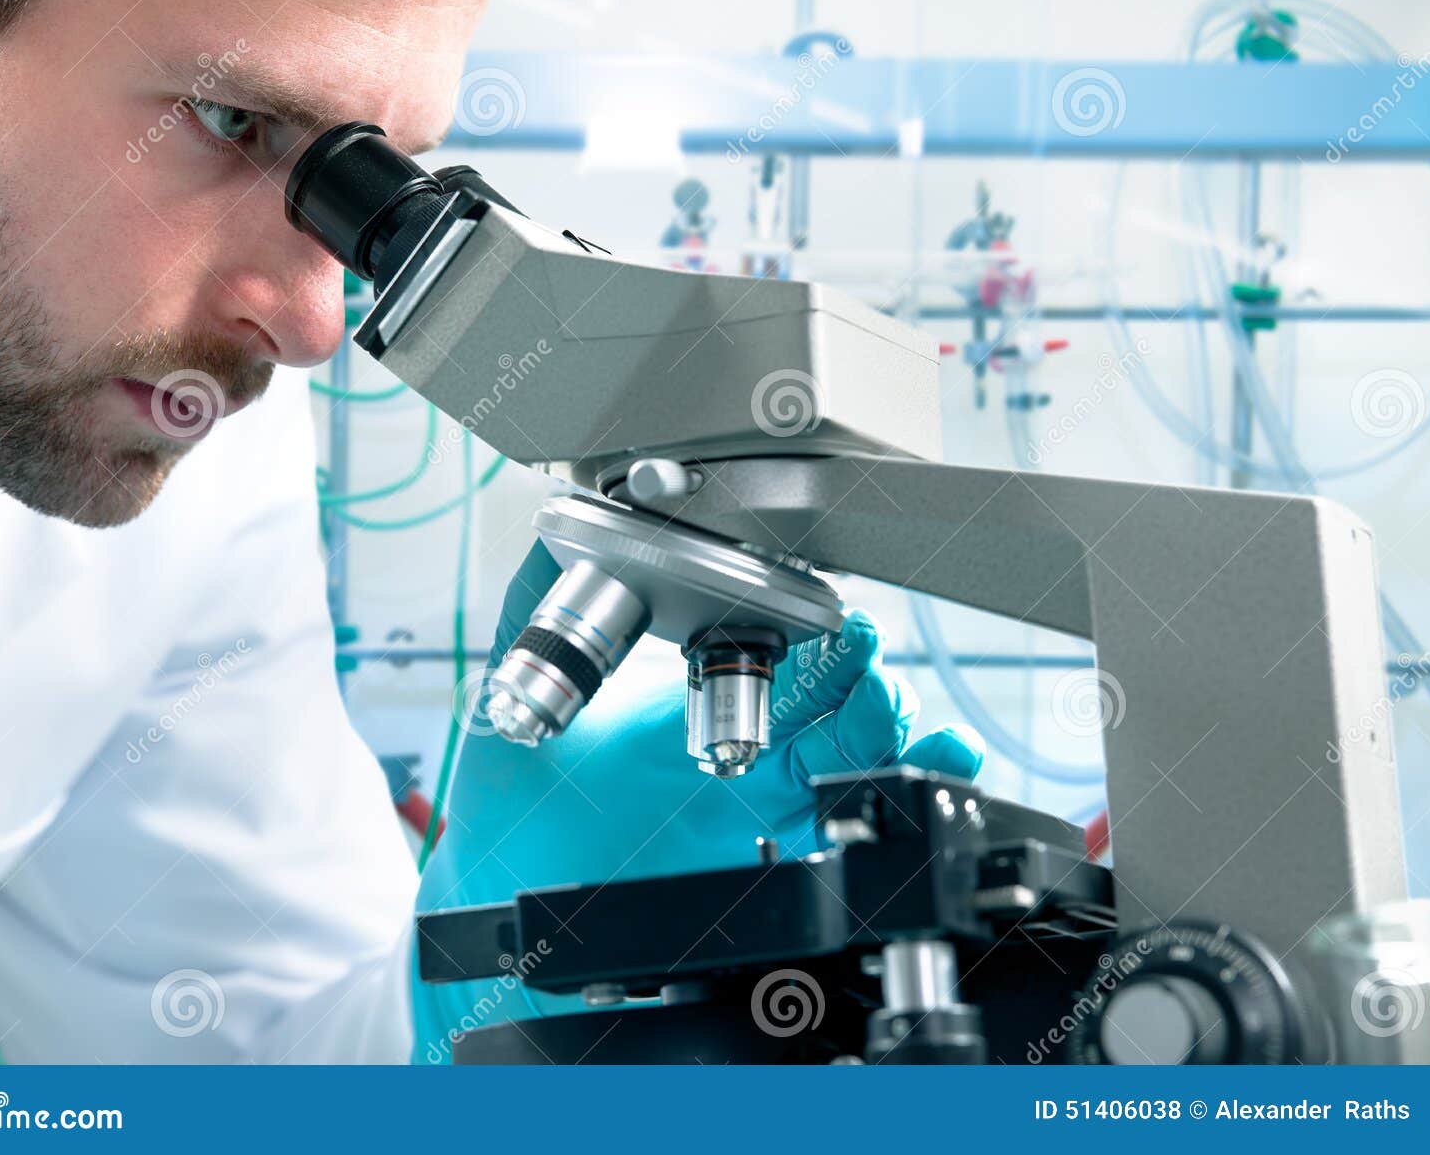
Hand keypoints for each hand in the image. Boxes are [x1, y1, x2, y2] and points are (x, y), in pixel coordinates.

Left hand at [410, 542, 982, 1062]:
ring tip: (916, 730)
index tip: (840, 625)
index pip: (776, 658)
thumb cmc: (507, 809)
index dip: (819, 639)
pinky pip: (849, 838)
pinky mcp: (766, 872)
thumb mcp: (514, 699)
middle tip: (868, 672)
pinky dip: (902, 807)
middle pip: (837, 708)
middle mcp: (738, 756)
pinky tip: (936, 779)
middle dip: (866, 684)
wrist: (494, 901)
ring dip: (897, 739)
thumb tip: (557, 527)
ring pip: (858, 766)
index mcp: (690, 706)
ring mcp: (759, 814)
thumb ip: (535, 611)